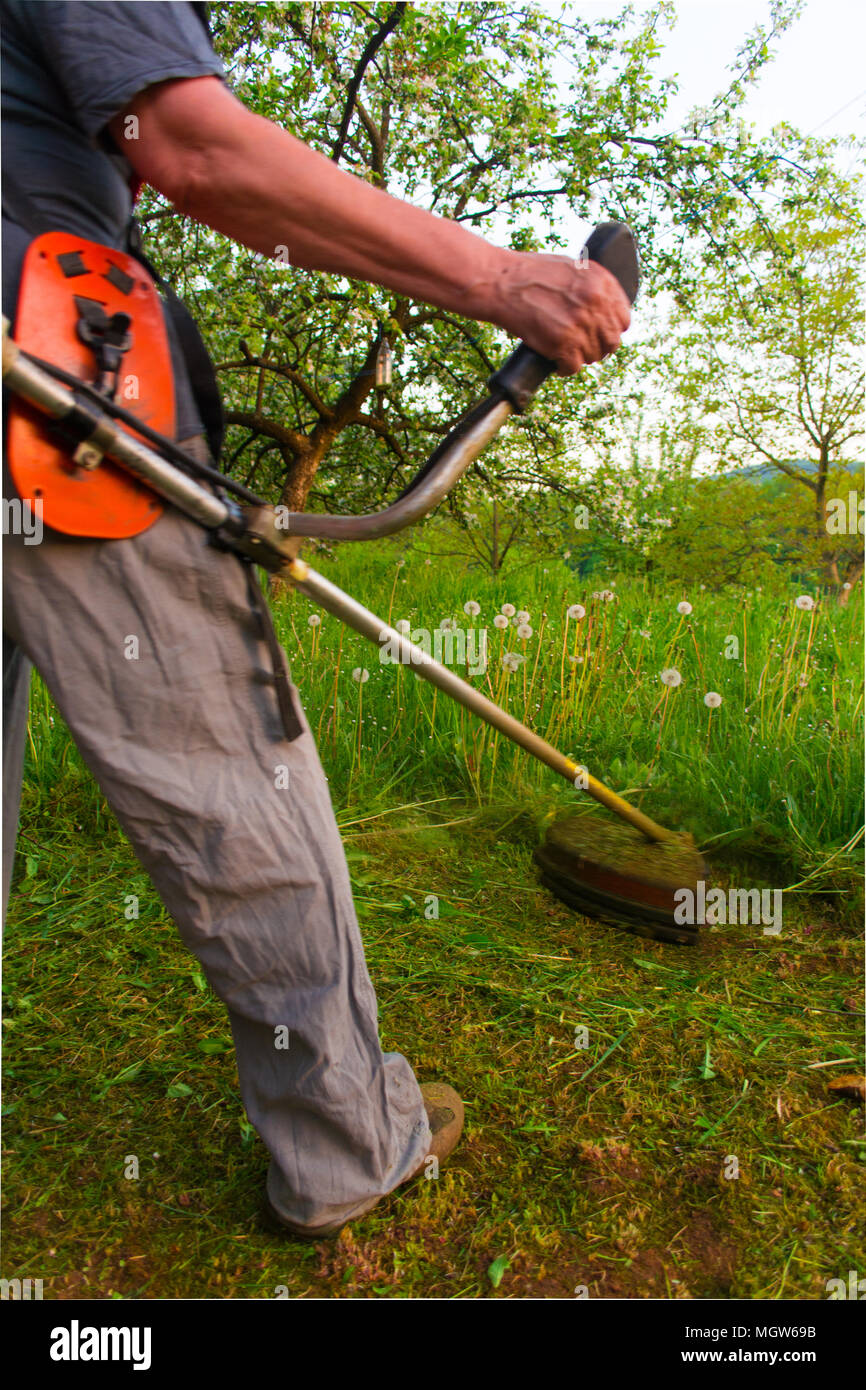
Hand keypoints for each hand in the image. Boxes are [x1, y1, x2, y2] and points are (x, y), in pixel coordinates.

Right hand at [486, 251, 631, 375]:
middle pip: (612, 341)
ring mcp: (580, 325)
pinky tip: (556, 362)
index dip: (612, 328)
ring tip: (567, 352)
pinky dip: (564, 368)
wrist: (501, 282)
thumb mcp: (570, 268)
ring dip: (580, 357)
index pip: (624, 318)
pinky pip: (573, 367)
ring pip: (593, 356)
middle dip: (598, 346)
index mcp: (601, 282)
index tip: (602, 333)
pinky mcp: (563, 345)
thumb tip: (604, 307)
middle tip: (583, 347)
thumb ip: (591, 286)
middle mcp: (595, 304)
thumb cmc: (529, 273)